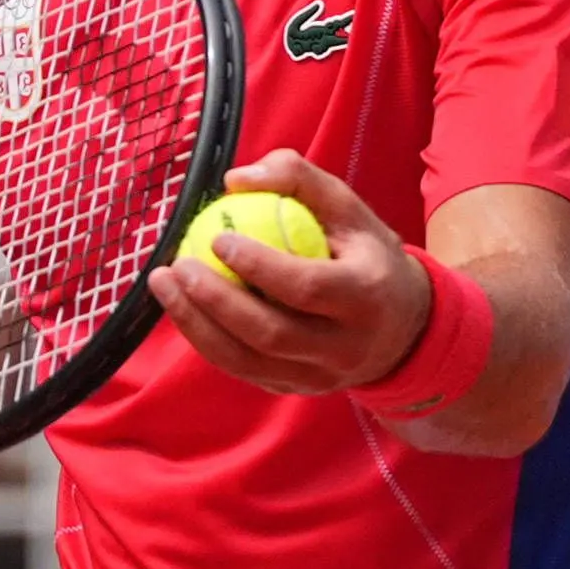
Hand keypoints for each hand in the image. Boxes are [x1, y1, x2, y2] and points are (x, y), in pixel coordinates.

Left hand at [147, 151, 431, 396]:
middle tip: (177, 265)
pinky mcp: (297, 389)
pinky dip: (207, 340)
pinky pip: (243, 370)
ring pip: (248, 361)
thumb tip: (235, 180)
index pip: (306, 287)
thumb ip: (298, 178)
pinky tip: (182, 308)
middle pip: (271, 333)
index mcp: (366, 295)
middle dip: (215, 301)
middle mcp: (346, 345)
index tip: (218, 237)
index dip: (258, 266)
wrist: (405, 329)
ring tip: (163, 284)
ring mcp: (320, 377)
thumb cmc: (367, 256)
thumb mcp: (348, 208)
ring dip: (197, 325)